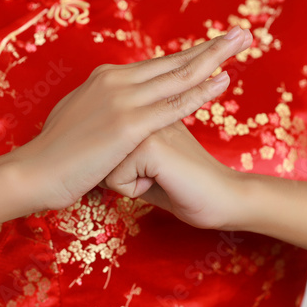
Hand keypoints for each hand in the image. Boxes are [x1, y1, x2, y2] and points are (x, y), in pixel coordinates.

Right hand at [13, 25, 253, 210]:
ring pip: (179, 75)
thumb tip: (109, 116)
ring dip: (215, 57)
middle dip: (212, 46)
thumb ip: (98, 112)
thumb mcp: (77, 122)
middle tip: (242, 32)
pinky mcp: (128, 123)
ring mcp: (122, 99)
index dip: (189, 56)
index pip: (158, 66)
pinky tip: (223, 82)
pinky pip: (173, 104)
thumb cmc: (53, 157)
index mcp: (105, 79)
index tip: (215, 47)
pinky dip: (201, 91)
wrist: (32, 173)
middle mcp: (116, 80)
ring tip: (244, 42)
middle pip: (174, 61)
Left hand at [96, 119, 245, 230]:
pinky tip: (161, 182)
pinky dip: (134, 191)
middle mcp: (141, 107)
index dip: (114, 163)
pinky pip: (115, 178)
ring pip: (104, 164)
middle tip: (151, 175)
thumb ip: (119, 149)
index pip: (99, 138)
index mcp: (140, 106)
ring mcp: (147, 122)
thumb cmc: (180, 185)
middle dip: (115, 172)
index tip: (143, 166)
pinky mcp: (151, 144)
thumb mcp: (142, 162)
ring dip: (126, 181)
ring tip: (157, 177)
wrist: (220, 200)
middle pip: (97, 150)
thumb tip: (87, 154)